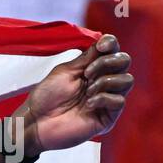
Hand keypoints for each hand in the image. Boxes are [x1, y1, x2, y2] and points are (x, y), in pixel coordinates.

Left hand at [23, 34, 133, 152]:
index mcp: (92, 69)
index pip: (113, 50)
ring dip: (105, 81)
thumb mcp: (65, 71)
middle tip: (87, 73)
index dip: (111, 44)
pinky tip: (88, 104)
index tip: (101, 46)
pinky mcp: (107, 117)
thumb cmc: (45, 97)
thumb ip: (86, 58)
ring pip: (127, 80)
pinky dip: (103, 98)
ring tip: (87, 91)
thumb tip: (103, 40)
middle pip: (124, 61)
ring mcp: (107, 99)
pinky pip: (119, 101)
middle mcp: (103, 82)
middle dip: (108, 62)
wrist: (36, 121)